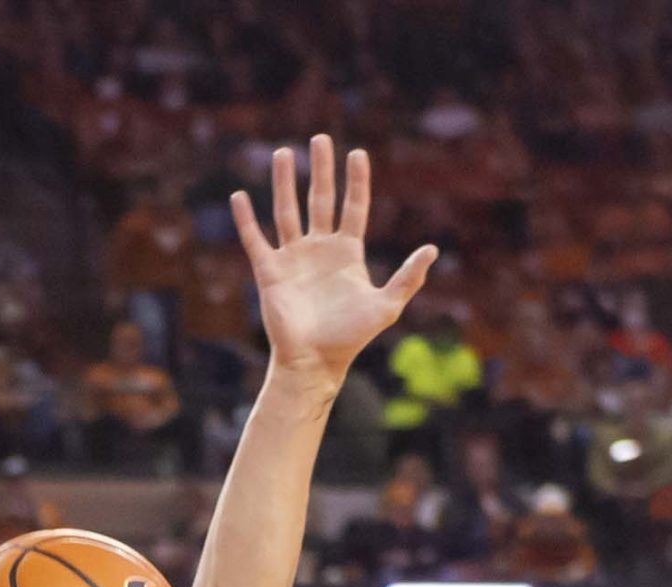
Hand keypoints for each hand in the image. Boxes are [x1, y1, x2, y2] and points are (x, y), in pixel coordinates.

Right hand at [232, 136, 436, 379]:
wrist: (316, 362)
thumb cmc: (351, 337)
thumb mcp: (386, 306)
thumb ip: (408, 278)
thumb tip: (432, 250)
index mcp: (347, 253)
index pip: (353, 207)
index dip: (356, 181)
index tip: (357, 154)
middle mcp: (320, 249)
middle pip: (321, 200)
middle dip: (321, 170)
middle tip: (321, 138)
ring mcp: (294, 258)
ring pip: (287, 211)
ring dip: (285, 182)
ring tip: (285, 153)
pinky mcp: (270, 271)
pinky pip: (255, 240)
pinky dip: (246, 220)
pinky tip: (239, 196)